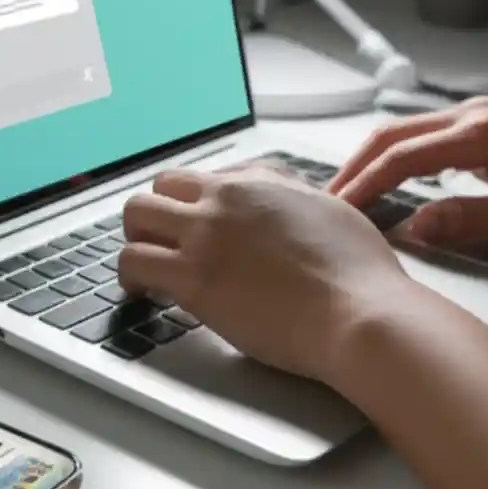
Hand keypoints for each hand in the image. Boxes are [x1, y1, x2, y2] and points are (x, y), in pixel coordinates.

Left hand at [119, 168, 409, 382]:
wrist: (357, 312)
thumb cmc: (356, 271)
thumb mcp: (329, 209)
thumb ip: (292, 196)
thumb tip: (278, 197)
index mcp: (256, 182)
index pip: (202, 176)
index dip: (192, 202)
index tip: (191, 223)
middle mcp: (223, 200)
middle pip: (159, 187)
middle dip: (156, 214)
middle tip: (160, 242)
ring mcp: (203, 237)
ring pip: (135, 217)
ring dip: (135, 240)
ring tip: (143, 268)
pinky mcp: (191, 278)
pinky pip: (134, 264)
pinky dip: (130, 278)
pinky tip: (143, 294)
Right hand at [328, 97, 487, 247]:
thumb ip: (463, 220)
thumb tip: (411, 228)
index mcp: (477, 134)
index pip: (403, 157)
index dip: (367, 183)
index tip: (340, 208)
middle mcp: (470, 116)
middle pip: (393, 134)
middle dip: (357, 166)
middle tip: (328, 198)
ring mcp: (475, 118)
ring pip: (405, 132)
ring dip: (374, 160)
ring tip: (348, 191)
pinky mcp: (481, 128)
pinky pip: (424, 137)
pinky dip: (397, 157)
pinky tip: (386, 179)